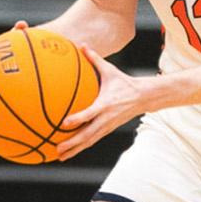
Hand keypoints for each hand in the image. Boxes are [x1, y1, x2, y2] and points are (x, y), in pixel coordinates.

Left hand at [53, 46, 141, 160]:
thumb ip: (95, 59)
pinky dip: (81, 147)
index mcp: (105, 104)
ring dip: (75, 149)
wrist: (143, 97)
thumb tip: (82, 45)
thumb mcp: (110, 70)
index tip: (64, 123)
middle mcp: (106, 118)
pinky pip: (92, 140)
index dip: (78, 119)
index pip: (90, 113)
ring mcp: (107, 126)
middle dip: (72, 142)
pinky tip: (70, 152)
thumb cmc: (123, 82)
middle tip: (57, 148)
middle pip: (88, 134)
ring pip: (89, 141)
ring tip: (60, 156)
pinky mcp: (107, 130)